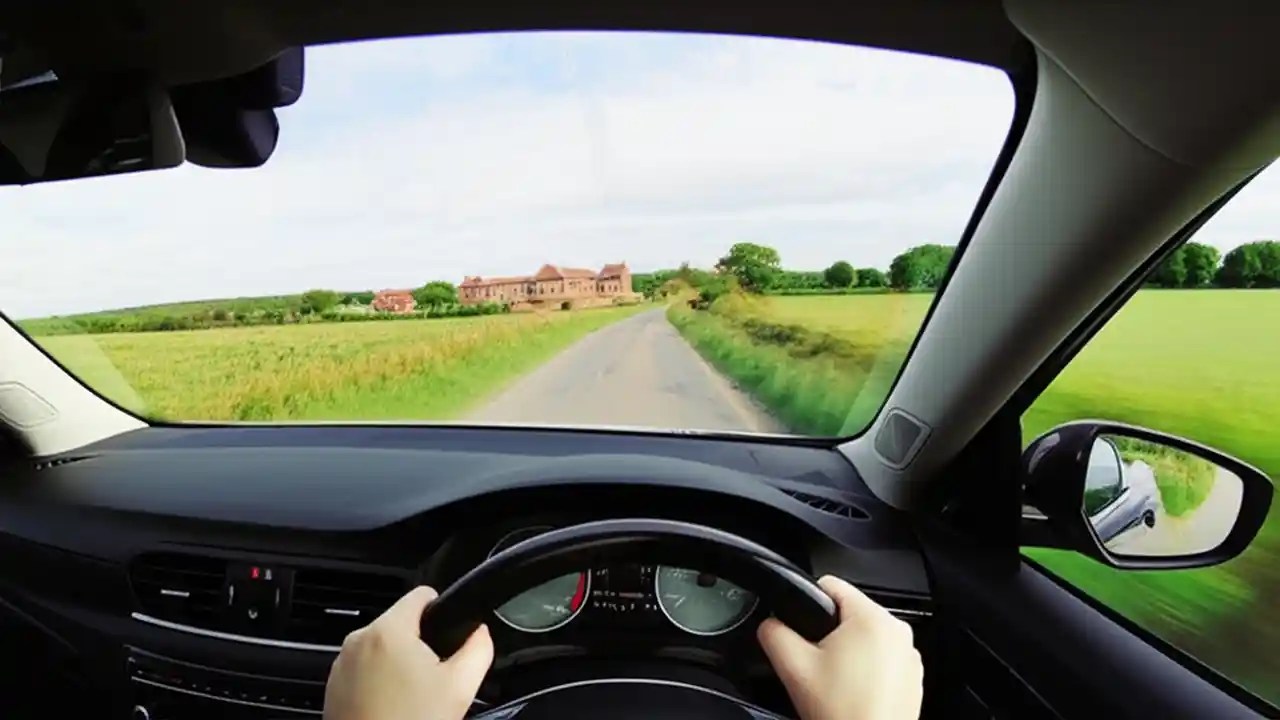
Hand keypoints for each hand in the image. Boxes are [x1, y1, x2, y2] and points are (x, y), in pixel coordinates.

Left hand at [324, 586, 493, 719]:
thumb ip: (479, 647)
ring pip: (383, 646)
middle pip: (402, 623)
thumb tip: (480, 631)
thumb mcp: (461, 686)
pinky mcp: (333, 684)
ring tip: (410, 697)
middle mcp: (359, 639)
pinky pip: (364, 668)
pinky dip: (379, 679)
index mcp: (389, 630)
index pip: (422, 594)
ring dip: (398, 663)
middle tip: (431, 679)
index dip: (441, 611)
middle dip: (420, 645)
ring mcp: (342, 662)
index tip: (447, 638)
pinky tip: (391, 705)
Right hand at [757, 575, 922, 719]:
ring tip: (837, 683)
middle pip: (848, 613)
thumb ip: (774, 633)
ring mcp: (909, 655)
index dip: (808, 604)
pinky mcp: (913, 676)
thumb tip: (769, 623)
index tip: (804, 632)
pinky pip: (883, 659)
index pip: (830, 585)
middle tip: (819, 666)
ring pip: (865, 637)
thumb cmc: (843, 713)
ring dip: (849, 653)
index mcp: (872, 618)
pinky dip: (867, 670)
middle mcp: (898, 631)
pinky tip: (855, 693)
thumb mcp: (793, 667)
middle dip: (829, 635)